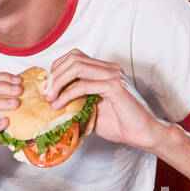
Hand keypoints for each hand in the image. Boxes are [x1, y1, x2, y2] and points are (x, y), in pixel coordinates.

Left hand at [45, 49, 166, 150]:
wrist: (143, 134)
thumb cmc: (120, 124)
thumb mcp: (91, 110)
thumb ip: (76, 100)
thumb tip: (52, 101)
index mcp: (104, 70)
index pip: (75, 56)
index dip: (58, 68)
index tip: (48, 87)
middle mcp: (109, 68)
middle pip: (73, 57)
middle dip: (55, 74)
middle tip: (46, 93)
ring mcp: (112, 75)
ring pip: (76, 66)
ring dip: (58, 81)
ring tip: (50, 98)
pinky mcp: (114, 86)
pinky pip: (84, 85)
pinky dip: (67, 94)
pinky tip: (60, 104)